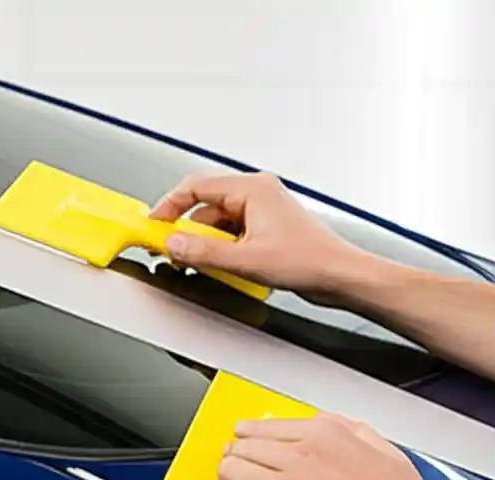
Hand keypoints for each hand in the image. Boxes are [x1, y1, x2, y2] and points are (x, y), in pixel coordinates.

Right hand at [150, 172, 383, 303]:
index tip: (154, 224)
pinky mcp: (266, 228)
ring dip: (205, 242)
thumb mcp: (246, 260)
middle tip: (171, 249)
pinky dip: (221, 248)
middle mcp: (257, 194)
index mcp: (252, 189)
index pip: (196, 187)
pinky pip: (232, 232)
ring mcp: (262, 211)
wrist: (341, 277)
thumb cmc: (310, 261)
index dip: (169, 206)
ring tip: (199, 264)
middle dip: (186, 229)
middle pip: (205, 205)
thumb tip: (174, 244)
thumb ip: (204, 252)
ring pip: (218, 222)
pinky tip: (220, 266)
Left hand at [191, 413, 467, 479]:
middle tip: (235, 468)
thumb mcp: (384, 449)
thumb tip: (325, 424)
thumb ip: (350, 430)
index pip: (264, 427)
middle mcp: (301, 456)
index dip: (250, 439)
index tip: (245, 445)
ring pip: (230, 472)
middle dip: (237, 458)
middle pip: (242, 448)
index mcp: (325, 433)